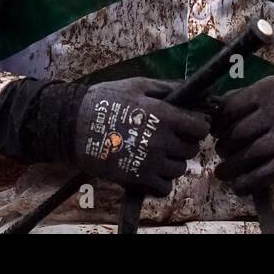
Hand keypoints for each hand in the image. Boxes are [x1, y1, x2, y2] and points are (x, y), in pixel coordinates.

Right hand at [71, 78, 210, 194]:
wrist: (73, 125)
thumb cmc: (106, 100)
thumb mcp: (137, 85)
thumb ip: (167, 87)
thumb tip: (191, 91)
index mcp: (163, 115)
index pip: (200, 127)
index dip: (198, 125)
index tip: (189, 125)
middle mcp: (160, 140)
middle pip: (192, 149)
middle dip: (185, 143)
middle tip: (171, 138)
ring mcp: (149, 162)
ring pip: (179, 169)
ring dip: (173, 162)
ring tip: (159, 153)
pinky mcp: (137, 179)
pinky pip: (164, 188)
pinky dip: (161, 182)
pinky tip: (151, 170)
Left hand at [211, 76, 273, 193]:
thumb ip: (248, 96)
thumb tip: (216, 110)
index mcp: (267, 90)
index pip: (230, 108)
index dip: (218, 124)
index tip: (215, 133)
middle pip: (237, 133)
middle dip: (224, 147)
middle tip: (222, 153)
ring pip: (247, 154)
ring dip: (231, 166)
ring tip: (224, 172)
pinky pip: (265, 172)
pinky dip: (248, 182)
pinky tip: (239, 186)